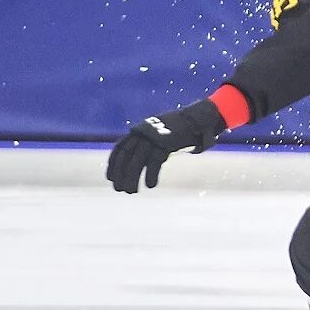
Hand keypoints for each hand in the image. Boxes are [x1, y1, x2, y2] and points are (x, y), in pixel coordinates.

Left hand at [106, 98, 227, 192]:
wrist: (199, 117)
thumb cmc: (180, 129)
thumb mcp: (159, 133)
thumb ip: (149, 144)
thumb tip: (140, 163)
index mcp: (140, 130)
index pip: (120, 148)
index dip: (113, 164)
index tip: (111, 179)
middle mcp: (144, 132)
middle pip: (127, 155)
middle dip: (121, 173)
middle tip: (120, 190)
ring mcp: (155, 137)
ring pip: (138, 160)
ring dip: (132, 178)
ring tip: (132, 192)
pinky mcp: (167, 142)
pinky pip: (155, 161)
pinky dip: (151, 175)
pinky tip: (150, 185)